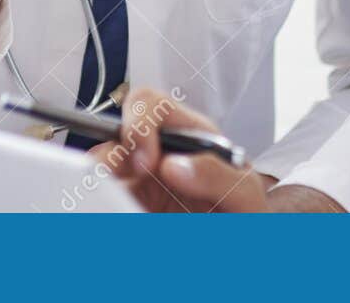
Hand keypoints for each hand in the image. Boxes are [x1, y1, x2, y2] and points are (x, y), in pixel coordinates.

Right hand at [91, 86, 271, 211]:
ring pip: (102, 175)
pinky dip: (107, 212)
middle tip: (113, 190)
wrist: (241, 244)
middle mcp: (157, 154)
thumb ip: (217, 174)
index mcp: (186, 135)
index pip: (149, 105)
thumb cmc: (247, 215)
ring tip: (115, 211)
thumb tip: (172, 164)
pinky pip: (105, 207)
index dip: (138, 125)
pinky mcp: (130, 209)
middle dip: (107, 160)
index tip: (145, 163)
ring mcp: (140, 184)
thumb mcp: (245, 193)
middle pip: (114, 139)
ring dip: (102, 189)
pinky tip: (121, 220)